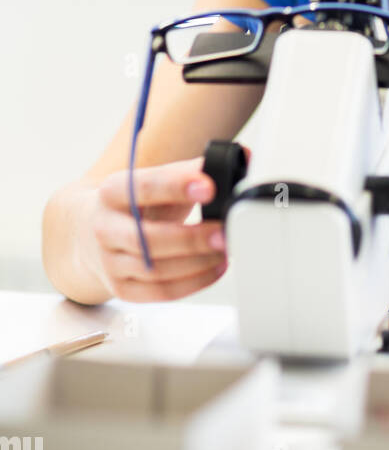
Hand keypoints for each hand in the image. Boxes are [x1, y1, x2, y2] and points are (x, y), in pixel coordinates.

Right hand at [85, 151, 249, 302]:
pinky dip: (193, 282)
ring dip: (198, 262)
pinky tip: (214, 268)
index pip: (143, 188)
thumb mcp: (154, 180)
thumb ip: (192, 169)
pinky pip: (160, 292)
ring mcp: (110, 261)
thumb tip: (239, 157)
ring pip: (155, 269)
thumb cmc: (134, 203)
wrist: (88, 232)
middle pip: (147, 239)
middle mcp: (105, 227)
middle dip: (191, 238)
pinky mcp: (122, 288)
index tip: (208, 186)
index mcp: (112, 191)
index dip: (176, 186)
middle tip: (224, 233)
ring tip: (224, 250)